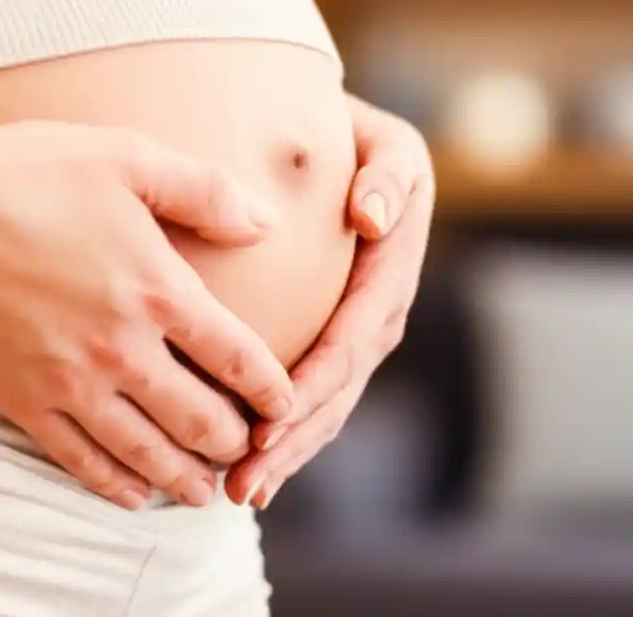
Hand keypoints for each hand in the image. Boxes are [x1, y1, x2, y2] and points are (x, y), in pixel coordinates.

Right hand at [0, 120, 294, 509]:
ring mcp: (70, 382)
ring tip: (205, 492)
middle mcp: (123, 349)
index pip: (239, 359)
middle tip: (248, 450)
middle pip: (200, 419)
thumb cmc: (27, 172)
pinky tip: (134, 494)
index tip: (285, 406)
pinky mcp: (21, 400)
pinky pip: (78, 460)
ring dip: (184, 478)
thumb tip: (265, 224)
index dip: (271, 391)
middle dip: (233, 442)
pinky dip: (115, 484)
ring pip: (146, 452)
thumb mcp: (129, 158)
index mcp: (159, 291)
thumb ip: (206, 192)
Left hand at [225, 95, 434, 507]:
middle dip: (292, 440)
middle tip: (245, 482)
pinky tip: (253, 470)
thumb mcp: (388, 144)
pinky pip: (314, 394)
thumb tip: (371, 219)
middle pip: (336, 391)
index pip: (349, 342)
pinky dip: (286, 435)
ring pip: (326, 406)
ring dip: (287, 452)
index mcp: (389, 274)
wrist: (352, 144)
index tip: (269, 423)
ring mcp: (359, 334)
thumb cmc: (360, 141)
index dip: (312, 387)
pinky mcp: (336, 340)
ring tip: (243, 492)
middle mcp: (379, 315)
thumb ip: (388, 175)